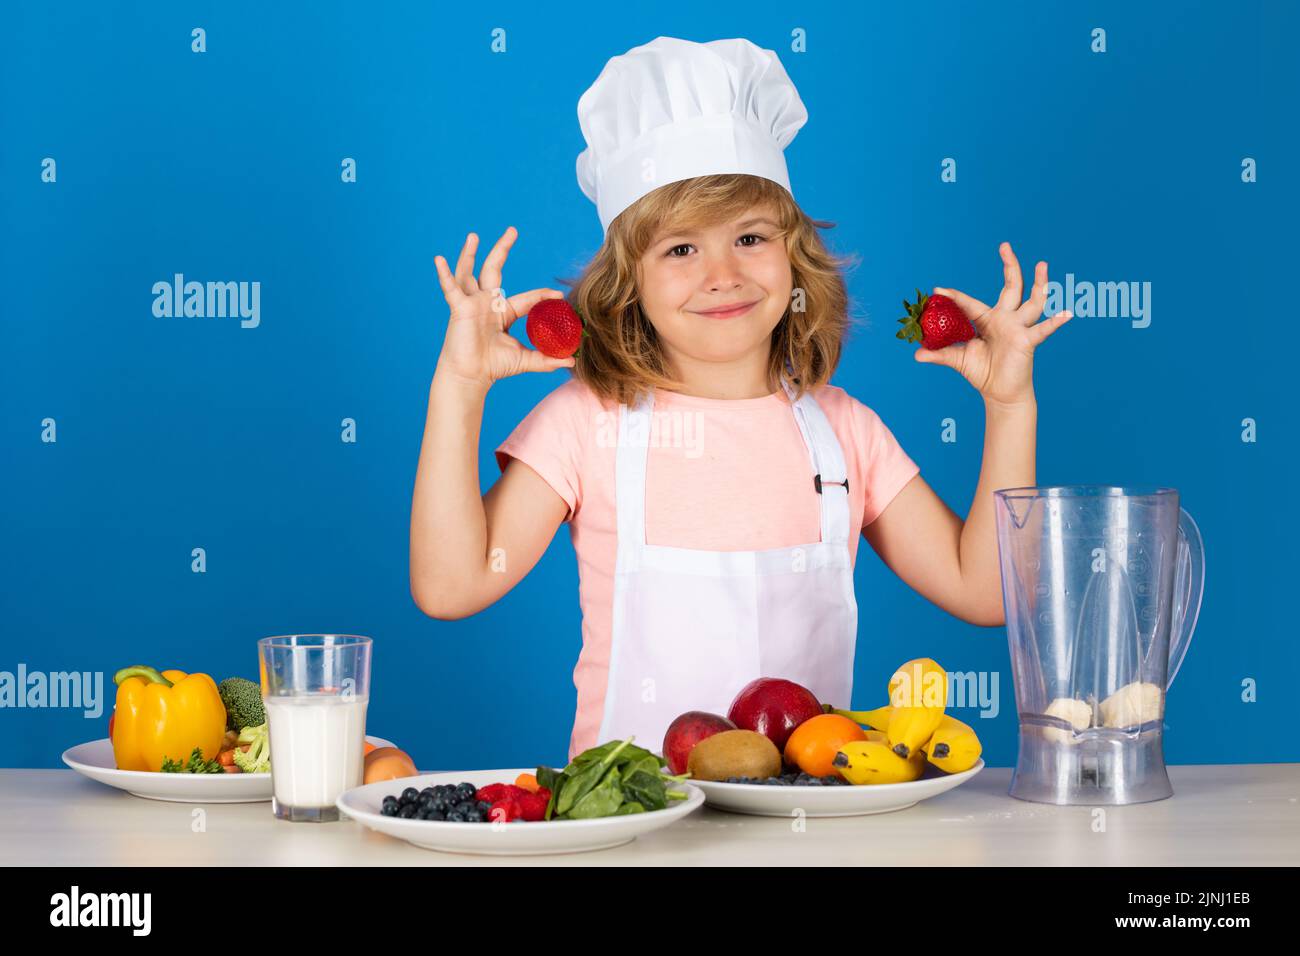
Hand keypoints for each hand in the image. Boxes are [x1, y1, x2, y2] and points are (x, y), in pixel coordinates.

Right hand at [433, 226, 574, 390]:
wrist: (470, 376)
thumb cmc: (493, 367)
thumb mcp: (524, 360)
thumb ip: (546, 360)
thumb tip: (572, 361)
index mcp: (504, 311)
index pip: (527, 297)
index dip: (542, 295)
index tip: (559, 296)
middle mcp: (487, 302)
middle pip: (494, 269)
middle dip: (503, 249)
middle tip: (513, 230)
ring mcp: (472, 303)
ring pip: (469, 272)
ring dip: (469, 254)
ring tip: (473, 235)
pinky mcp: (459, 308)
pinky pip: (450, 288)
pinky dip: (444, 274)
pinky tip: (439, 259)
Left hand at [915, 242, 1071, 406]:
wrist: (1000, 393)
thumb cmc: (982, 373)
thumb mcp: (958, 360)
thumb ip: (939, 354)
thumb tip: (916, 354)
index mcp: (987, 320)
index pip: (969, 303)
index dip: (953, 296)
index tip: (937, 289)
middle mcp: (1005, 319)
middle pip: (1011, 287)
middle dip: (1009, 266)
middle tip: (1004, 245)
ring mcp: (1018, 328)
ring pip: (1032, 302)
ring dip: (1038, 284)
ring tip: (1042, 264)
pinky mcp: (1028, 341)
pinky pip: (1043, 330)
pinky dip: (1055, 322)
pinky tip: (1067, 314)